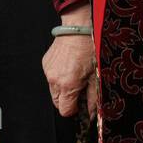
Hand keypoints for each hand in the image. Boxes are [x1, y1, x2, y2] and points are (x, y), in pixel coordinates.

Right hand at [42, 3, 94, 117]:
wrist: (78, 28)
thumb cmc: (89, 49)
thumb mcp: (96, 75)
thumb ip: (94, 98)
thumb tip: (92, 114)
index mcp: (68, 85)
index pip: (65, 111)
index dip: (75, 110)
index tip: (82, 103)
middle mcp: (54, 80)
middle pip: (57, 103)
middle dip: (68, 100)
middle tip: (79, 89)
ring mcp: (48, 72)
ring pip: (53, 91)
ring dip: (62, 89)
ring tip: (74, 76)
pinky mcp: (45, 63)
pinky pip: (50, 78)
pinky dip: (58, 77)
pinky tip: (68, 67)